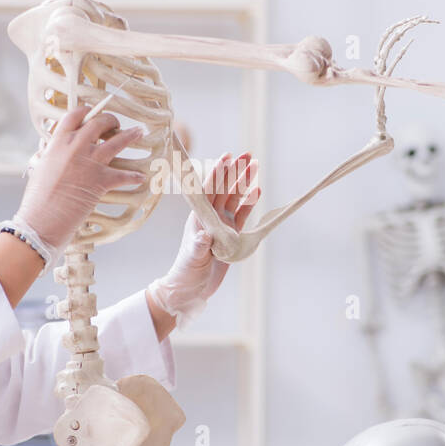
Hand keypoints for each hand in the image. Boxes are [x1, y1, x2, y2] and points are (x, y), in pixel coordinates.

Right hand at [15, 105, 146, 258]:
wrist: (43, 218)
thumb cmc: (37, 197)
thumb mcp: (39, 167)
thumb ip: (47, 154)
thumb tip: (46, 148)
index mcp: (59, 142)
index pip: (75, 115)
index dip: (86, 111)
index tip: (92, 111)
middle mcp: (76, 147)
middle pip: (99, 123)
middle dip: (110, 120)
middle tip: (116, 124)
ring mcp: (91, 162)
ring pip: (118, 141)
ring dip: (131, 136)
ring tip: (139, 132)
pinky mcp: (102, 179)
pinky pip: (124, 175)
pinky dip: (133, 177)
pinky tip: (140, 177)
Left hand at [147, 152, 259, 328]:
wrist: (190, 290)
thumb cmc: (186, 273)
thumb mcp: (193, 260)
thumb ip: (200, 246)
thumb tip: (205, 235)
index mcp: (199, 218)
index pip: (209, 191)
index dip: (218, 174)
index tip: (227, 157)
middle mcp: (210, 218)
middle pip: (225, 189)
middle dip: (235, 171)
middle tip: (248, 155)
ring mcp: (222, 226)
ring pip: (235, 199)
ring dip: (244, 183)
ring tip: (255, 165)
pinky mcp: (231, 236)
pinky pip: (242, 215)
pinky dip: (250, 202)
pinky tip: (258, 190)